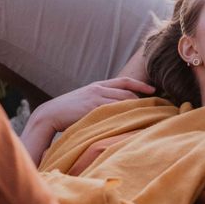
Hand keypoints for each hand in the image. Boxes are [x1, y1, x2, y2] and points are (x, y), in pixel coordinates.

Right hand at [32, 77, 154, 133]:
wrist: (49, 114)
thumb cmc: (66, 112)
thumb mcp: (84, 101)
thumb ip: (98, 102)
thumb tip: (111, 111)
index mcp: (98, 86)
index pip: (124, 82)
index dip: (140, 85)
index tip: (153, 90)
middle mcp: (99, 88)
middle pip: (128, 94)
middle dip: (142, 101)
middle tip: (155, 110)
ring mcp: (96, 97)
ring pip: (124, 101)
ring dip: (137, 109)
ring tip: (148, 117)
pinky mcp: (93, 107)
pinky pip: (115, 110)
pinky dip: (126, 115)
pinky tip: (133, 122)